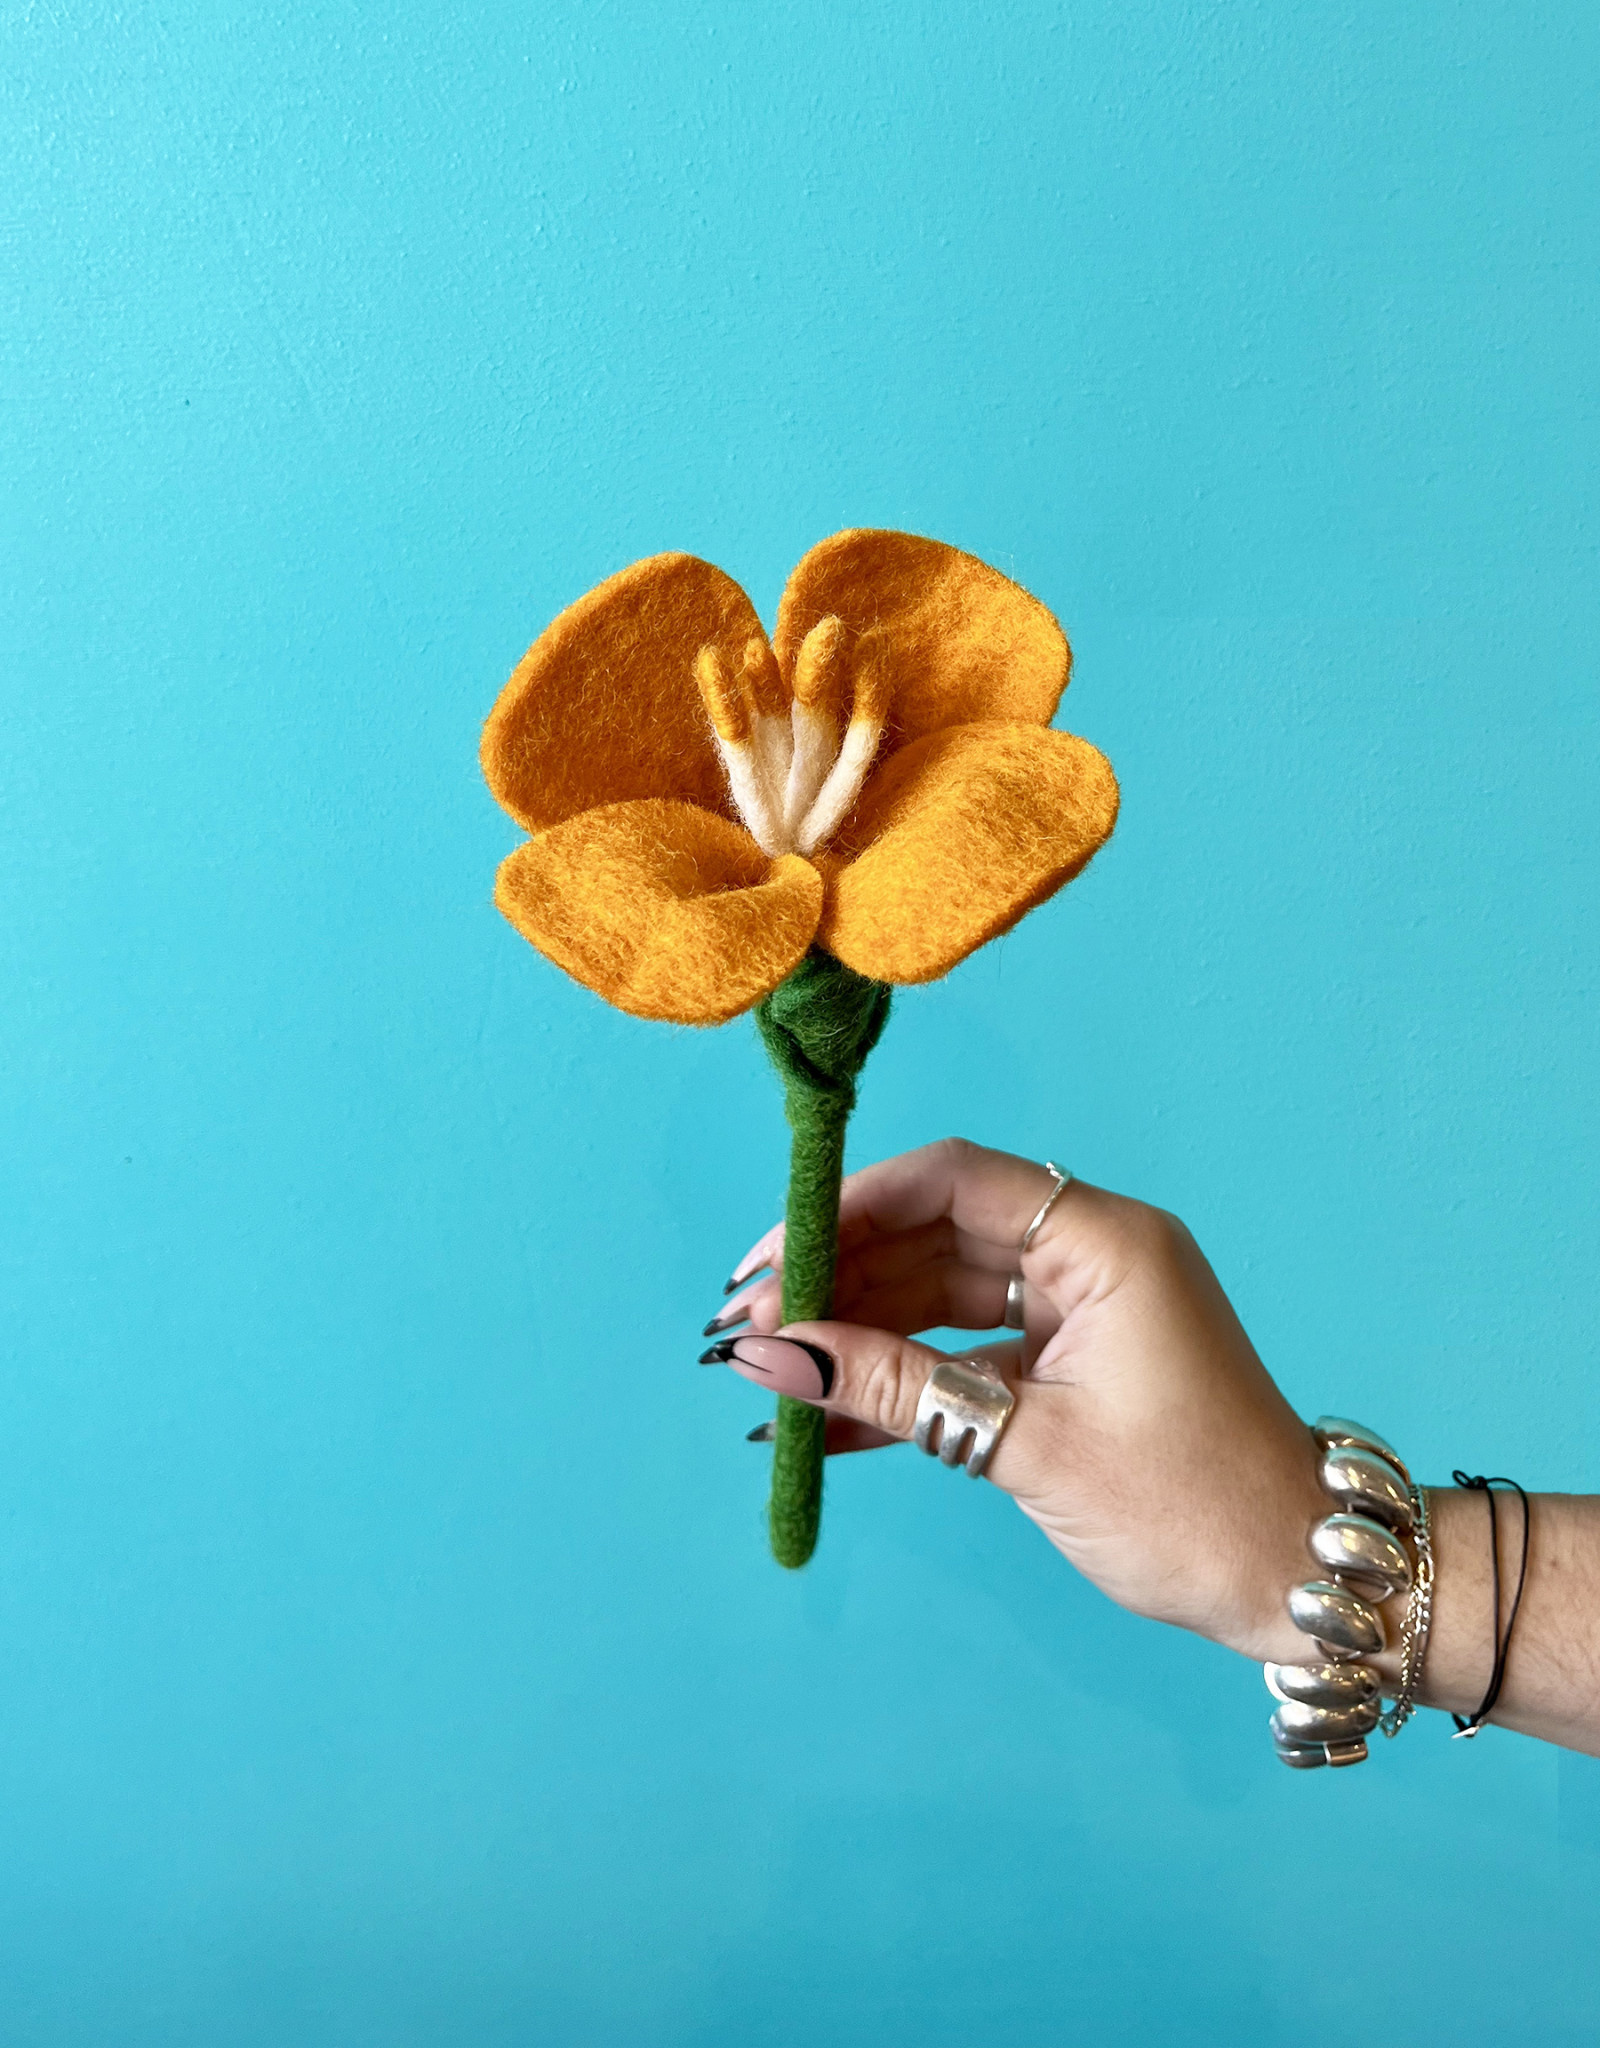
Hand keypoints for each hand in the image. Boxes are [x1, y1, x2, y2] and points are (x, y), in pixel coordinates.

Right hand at [708, 1137, 1327, 1662]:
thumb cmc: (1186, 1505)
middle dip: (839, 1275)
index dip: (851, 1206)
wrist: (1291, 1582)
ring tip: (769, 1372)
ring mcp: (1079, 1310)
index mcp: (1104, 1241)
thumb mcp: (1028, 1444)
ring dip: (858, 1331)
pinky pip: (965, 1351)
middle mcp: (1090, 1255)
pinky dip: (902, 1380)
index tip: (773, 1258)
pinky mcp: (1068, 1365)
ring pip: (940, 1292)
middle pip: (937, 1231)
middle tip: (747, 1327)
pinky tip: (825, 1418)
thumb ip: (895, 1392)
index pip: (954, 1179)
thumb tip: (770, 1358)